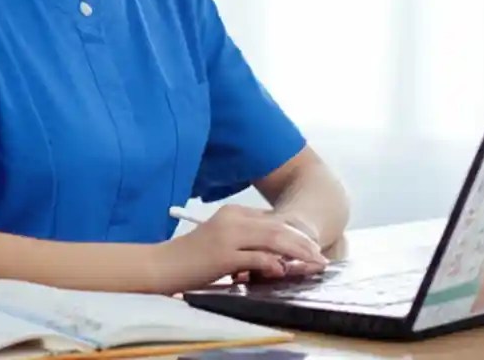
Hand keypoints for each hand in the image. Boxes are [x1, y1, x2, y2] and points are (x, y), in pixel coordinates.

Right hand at [153, 205, 329, 293]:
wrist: (162, 265)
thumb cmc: (191, 259)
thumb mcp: (222, 244)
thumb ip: (247, 245)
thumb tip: (276, 258)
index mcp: (233, 213)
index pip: (273, 221)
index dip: (296, 235)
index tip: (312, 250)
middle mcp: (233, 219)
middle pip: (279, 228)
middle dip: (304, 244)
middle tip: (320, 258)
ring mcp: (228, 235)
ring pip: (273, 239)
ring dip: (297, 253)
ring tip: (313, 263)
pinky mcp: (223, 254)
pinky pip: (256, 257)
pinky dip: (273, 264)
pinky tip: (282, 271)